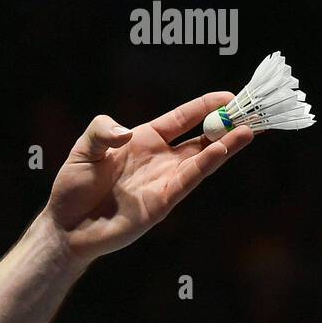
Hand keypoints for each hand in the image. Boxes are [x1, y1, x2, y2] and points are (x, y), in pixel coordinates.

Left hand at [44, 92, 252, 263]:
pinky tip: (223, 149)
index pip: (181, 118)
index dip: (205, 106)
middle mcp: (160, 158)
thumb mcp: (83, 149)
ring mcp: (164, 180)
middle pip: (201, 137)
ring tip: (250, 129)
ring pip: (202, 158)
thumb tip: (125, 133)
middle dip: (227, 124)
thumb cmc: (73, 187)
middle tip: (254, 110)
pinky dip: (206, 164)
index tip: (230, 95)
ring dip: (226, 144)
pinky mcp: (162, 202)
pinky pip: (189, 179)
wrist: (66, 227)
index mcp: (143, 140)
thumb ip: (101, 131)